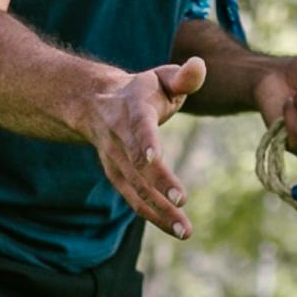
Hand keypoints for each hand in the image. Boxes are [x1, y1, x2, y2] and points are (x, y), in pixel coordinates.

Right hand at [90, 58, 205, 235]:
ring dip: (159, 210)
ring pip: (136, 189)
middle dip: (158, 184)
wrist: (97, 104)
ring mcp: (115, 161)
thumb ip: (183, 76)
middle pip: (137, 165)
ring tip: (184, 230)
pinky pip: (135, 200)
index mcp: (132, 109)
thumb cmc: (142, 90)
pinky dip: (154, 216)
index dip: (145, 141)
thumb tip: (199, 66)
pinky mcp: (118, 177)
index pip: (138, 126)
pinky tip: (176, 230)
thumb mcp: (162, 76)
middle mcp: (120, 138)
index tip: (155, 158)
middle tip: (182, 202)